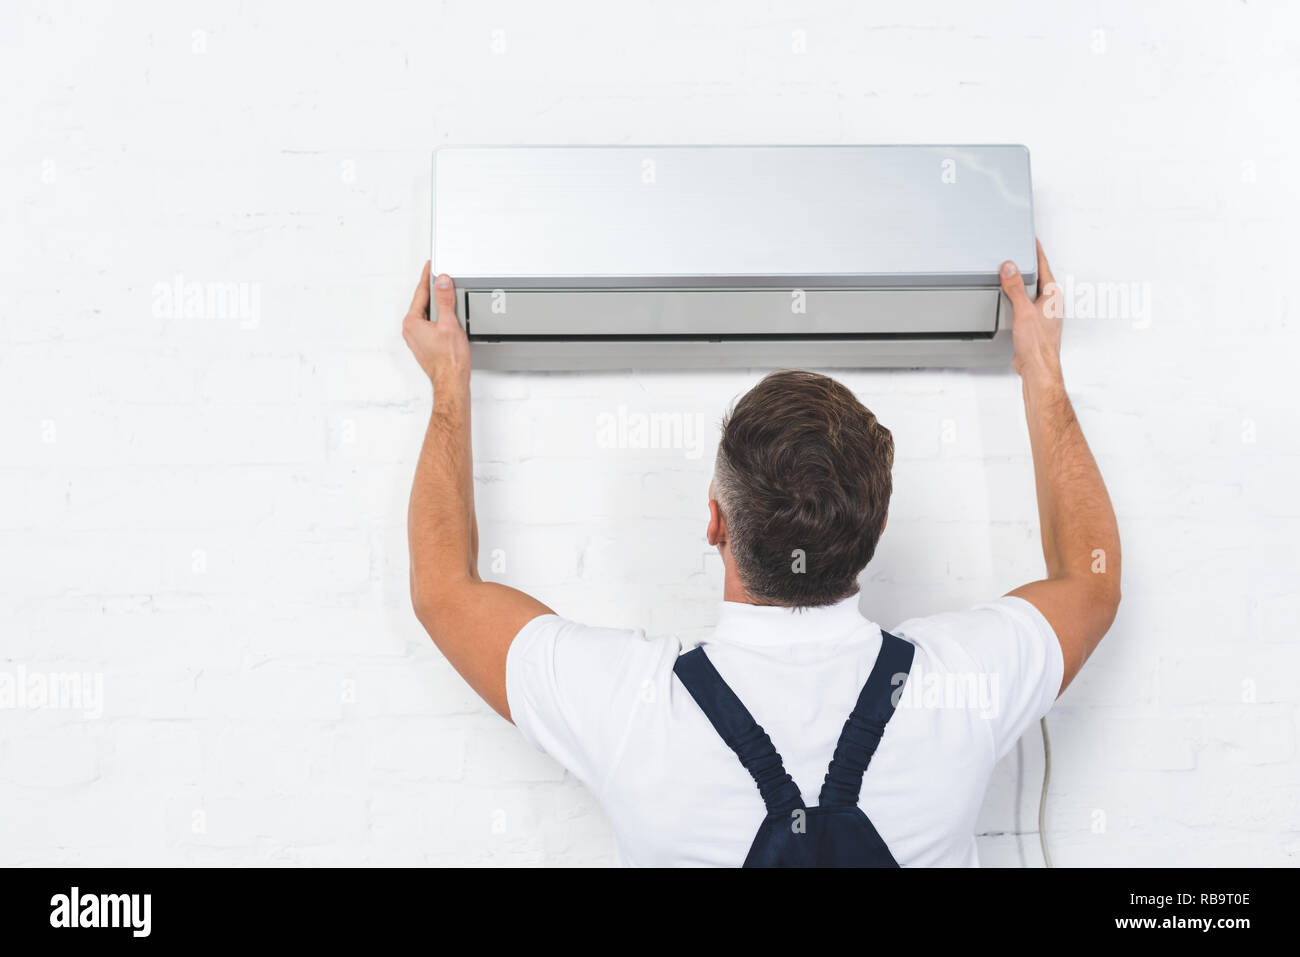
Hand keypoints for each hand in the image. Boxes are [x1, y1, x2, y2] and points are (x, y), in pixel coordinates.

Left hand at [402, 261, 470, 387]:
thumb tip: (442, 283)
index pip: (420, 293)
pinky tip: (450, 318)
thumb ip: (445, 300)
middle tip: (443, 278)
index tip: (431, 266)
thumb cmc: (449, 360)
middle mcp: (410, 330)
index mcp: (412, 322)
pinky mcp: (425, 344)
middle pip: (423, 302)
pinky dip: (439, 317)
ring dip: (438, 305)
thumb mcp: (449, 324)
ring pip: (427, 314)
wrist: (451, 381)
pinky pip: (430, 323)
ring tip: (449, 296)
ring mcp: (417, 338)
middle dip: (434, 290)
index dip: (427, 277)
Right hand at [999, 240, 1063, 385]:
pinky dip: (1017, 298)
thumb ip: (1015, 288)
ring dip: (1022, 283)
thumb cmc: (1038, 345)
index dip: (1036, 252)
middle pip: (1038, 278)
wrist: (1038, 368)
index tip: (1031, 240)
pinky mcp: (1035, 325)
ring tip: (1012, 273)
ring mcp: (1043, 314)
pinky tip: (1010, 301)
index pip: (1043, 267)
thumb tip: (1010, 267)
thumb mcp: (1023, 311)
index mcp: (1052, 296)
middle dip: (1028, 265)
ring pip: (1031, 292)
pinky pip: (1025, 304)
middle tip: (1019, 253)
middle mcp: (1050, 304)